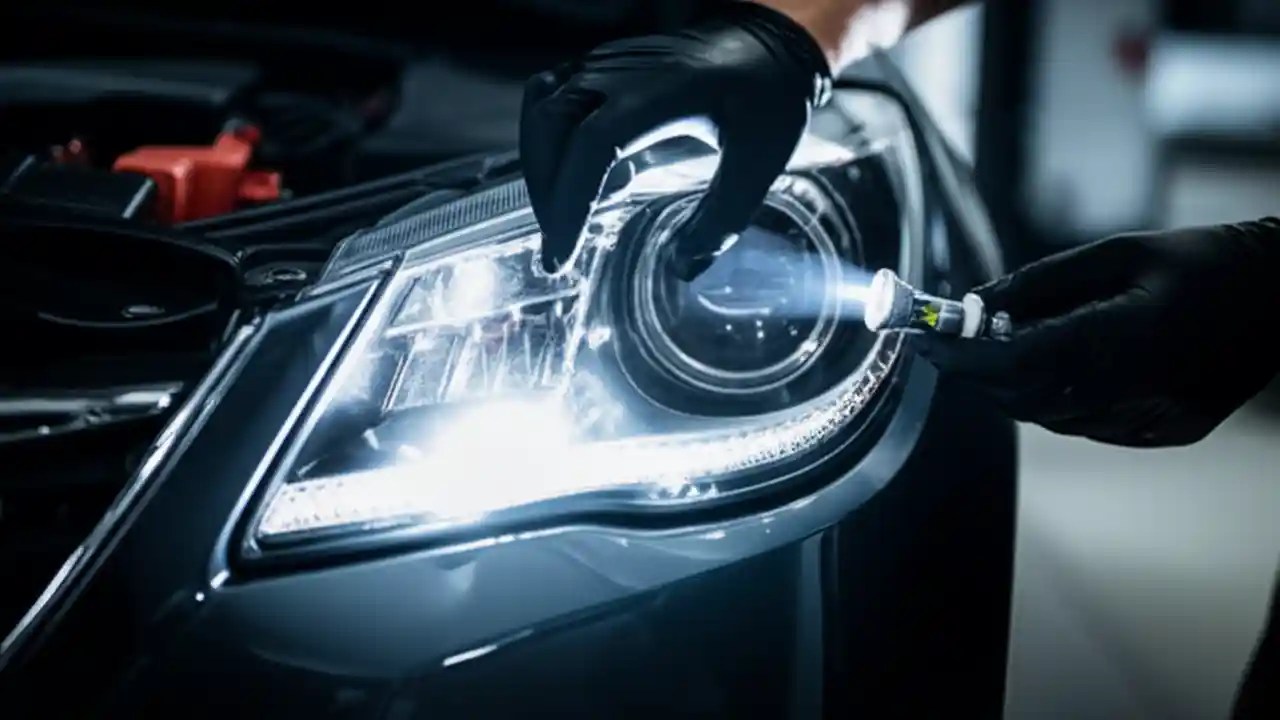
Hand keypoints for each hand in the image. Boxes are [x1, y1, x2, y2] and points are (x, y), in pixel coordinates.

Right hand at [519, 2, 830, 274]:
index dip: (569, 203)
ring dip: (542, 169)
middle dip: (548, 194)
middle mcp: (620, 71)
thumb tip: (682, 270)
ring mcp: (605, 63)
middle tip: (559, 245)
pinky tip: (577, 173)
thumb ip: (722, 220)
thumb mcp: (759, 165)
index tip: (560, 256)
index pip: (593, 146)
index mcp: (659, 92)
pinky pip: (548, 96)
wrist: (765, 45)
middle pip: (551, 128)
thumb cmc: (766, 99)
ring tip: (563, 215)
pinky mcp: (600, 65)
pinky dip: (547, 139)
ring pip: (541, 112)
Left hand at [914, 218, 1279, 446]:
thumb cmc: (1205, 260)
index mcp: (1123, 336)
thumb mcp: (1118, 253)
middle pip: (1022, 398)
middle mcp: (1135, 388)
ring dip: (1012, 386)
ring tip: (1002, 345)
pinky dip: (1055, 398)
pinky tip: (1059, 365)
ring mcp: (1153, 418)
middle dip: (977, 372)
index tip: (923, 339)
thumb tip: (974, 303)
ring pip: (1049, 416)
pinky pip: (1085, 424)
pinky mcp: (1165, 431)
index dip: (959, 354)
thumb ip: (1040, 283)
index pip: (1013, 361)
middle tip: (950, 341)